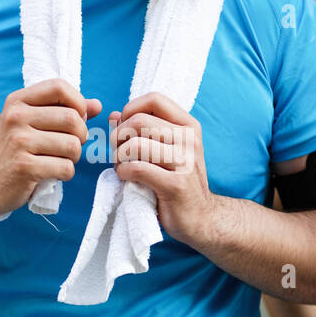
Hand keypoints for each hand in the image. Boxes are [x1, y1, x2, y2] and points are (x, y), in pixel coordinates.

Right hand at [0, 78, 101, 213]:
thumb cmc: (18, 149)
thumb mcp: (33, 122)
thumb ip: (65, 110)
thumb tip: (97, 105)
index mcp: (18, 101)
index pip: (59, 86)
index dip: (78, 103)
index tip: (77, 118)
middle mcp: (16, 117)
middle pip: (72, 119)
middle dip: (81, 136)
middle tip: (70, 145)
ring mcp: (18, 141)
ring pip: (72, 145)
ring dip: (74, 157)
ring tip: (61, 159)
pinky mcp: (23, 166)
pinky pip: (65, 167)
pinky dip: (66, 173)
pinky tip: (54, 173)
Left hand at [111, 92, 215, 244]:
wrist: (201, 218)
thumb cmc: (177, 181)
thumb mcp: (165, 150)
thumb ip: (142, 130)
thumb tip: (114, 114)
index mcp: (188, 126)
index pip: (154, 99)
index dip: (130, 110)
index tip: (126, 130)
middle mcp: (189, 139)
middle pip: (139, 121)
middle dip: (119, 136)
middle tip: (118, 153)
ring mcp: (185, 161)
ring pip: (135, 144)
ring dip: (119, 157)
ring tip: (123, 167)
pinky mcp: (176, 185)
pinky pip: (137, 169)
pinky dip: (123, 172)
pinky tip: (127, 178)